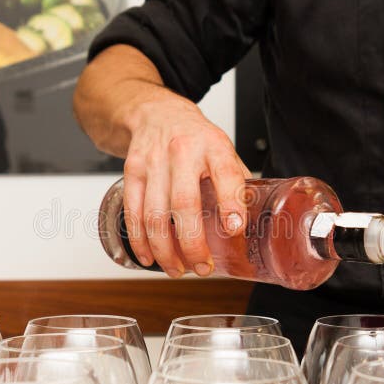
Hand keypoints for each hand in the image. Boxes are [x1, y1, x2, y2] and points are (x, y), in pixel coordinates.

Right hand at [122, 88, 250, 277]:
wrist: (155, 113)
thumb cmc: (194, 137)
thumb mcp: (222, 149)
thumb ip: (236, 183)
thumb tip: (252, 223)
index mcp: (213, 146)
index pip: (225, 173)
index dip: (231, 202)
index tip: (234, 228)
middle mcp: (183, 152)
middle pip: (184, 204)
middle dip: (193, 243)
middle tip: (202, 267)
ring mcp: (153, 162)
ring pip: (154, 214)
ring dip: (165, 250)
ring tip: (177, 269)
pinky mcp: (132, 171)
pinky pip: (133, 212)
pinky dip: (140, 240)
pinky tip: (148, 258)